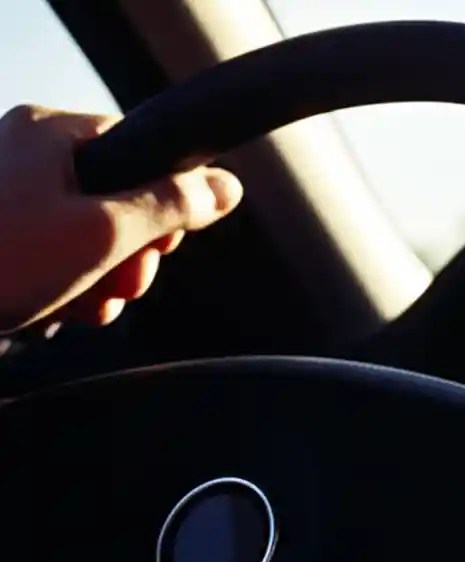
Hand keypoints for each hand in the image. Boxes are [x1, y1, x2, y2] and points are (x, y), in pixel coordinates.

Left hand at [0, 105, 242, 333]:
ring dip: (100, 280)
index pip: (140, 151)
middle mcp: (25, 155)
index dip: (166, 202)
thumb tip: (228, 187)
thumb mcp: (104, 234)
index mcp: (50, 133)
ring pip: (88, 236)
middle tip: (121, 284)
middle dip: (129, 255)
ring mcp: (7, 198)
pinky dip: (64, 288)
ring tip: (82, 305)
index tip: (163, 243)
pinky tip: (57, 312)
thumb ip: (174, 207)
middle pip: (118, 199)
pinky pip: (53, 257)